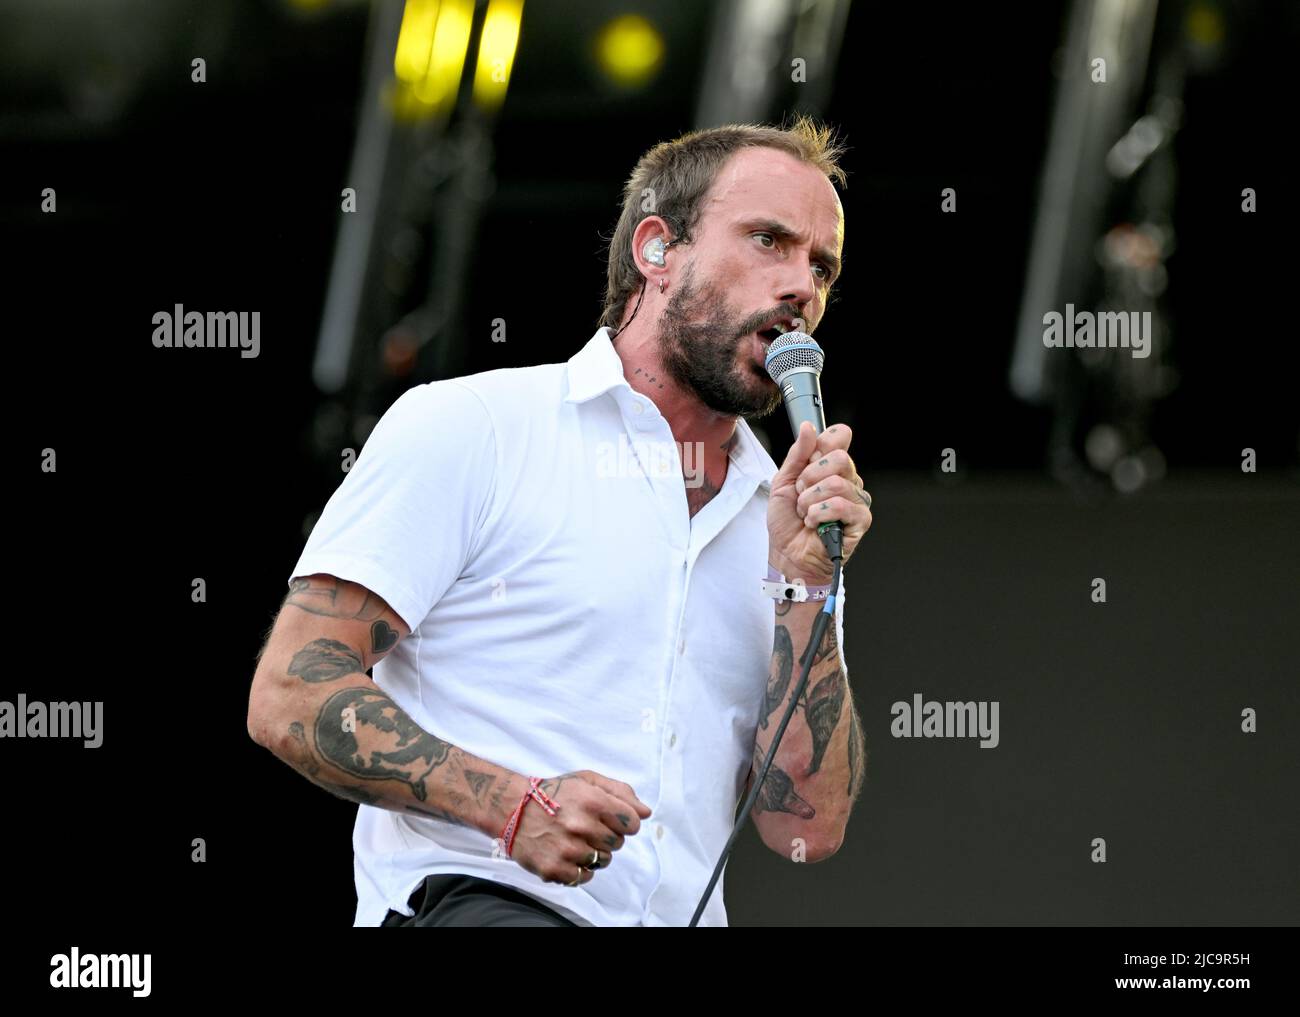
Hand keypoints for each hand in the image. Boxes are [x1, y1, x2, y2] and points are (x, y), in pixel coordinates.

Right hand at [508, 770, 651, 886]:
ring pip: (603, 860)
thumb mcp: (587, 780)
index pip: (632, 823)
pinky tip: (566, 852)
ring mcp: (567, 849)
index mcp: (592, 801)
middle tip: (587, 826)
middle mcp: (581, 826)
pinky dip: (579, 868)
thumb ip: (620, 793)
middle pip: (618, 843)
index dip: (624, 821)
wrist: (512, 809)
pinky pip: (585, 876)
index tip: (610, 819)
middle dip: (608, 835)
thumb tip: (645, 813)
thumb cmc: (553, 793)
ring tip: (575, 838)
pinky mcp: (554, 869)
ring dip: (594, 852)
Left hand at [767, 421, 872, 583]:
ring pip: (837, 483)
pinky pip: (842, 505)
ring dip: (811, 501)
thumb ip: (797, 454)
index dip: (821, 444)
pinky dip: (820, 514)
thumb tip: (809, 428)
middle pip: (840, 458)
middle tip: (801, 495)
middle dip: (810, 478)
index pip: (839, 437)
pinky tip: (815, 524)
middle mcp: (848, 480)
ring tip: (806, 514)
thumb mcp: (783, 482)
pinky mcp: (860, 520)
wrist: (786, 555)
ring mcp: (856, 500)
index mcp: (831, 467)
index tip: (806, 462)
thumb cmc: (787, 522)